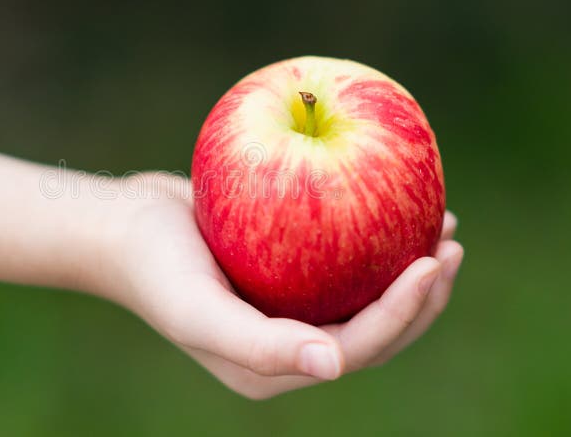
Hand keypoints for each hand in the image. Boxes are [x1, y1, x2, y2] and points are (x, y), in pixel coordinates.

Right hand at [110, 175, 462, 399]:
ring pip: (364, 293)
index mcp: (274, 366)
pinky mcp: (282, 270)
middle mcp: (288, 342)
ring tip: (438, 222)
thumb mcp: (198, 310)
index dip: (405, 312)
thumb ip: (260, 347)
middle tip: (449, 242)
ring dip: (405, 265)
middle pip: (375, 328)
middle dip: (422, 296)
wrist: (121, 225)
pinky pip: (339, 257)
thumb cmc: (154, 266)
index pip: (359, 347)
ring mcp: (287, 305)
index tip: (434, 258)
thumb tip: (334, 369)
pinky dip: (371, 237)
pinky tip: (389, 200)